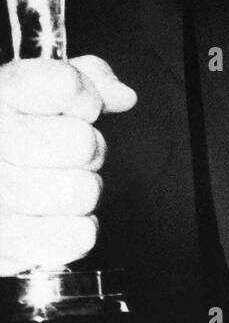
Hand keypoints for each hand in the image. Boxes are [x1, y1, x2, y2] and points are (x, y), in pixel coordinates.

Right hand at [0, 55, 135, 274]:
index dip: (87, 98)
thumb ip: (87, 79)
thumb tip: (123, 97)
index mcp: (1, 93)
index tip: (79, 108)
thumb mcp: (42, 88)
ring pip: (83, 192)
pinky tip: (54, 217)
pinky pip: (79, 236)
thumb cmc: (18, 133)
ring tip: (55, 185)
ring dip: (82, 190)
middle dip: (89, 148)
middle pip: (82, 143)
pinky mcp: (6, 244)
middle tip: (65, 153)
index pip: (66, 85)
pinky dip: (79, 230)